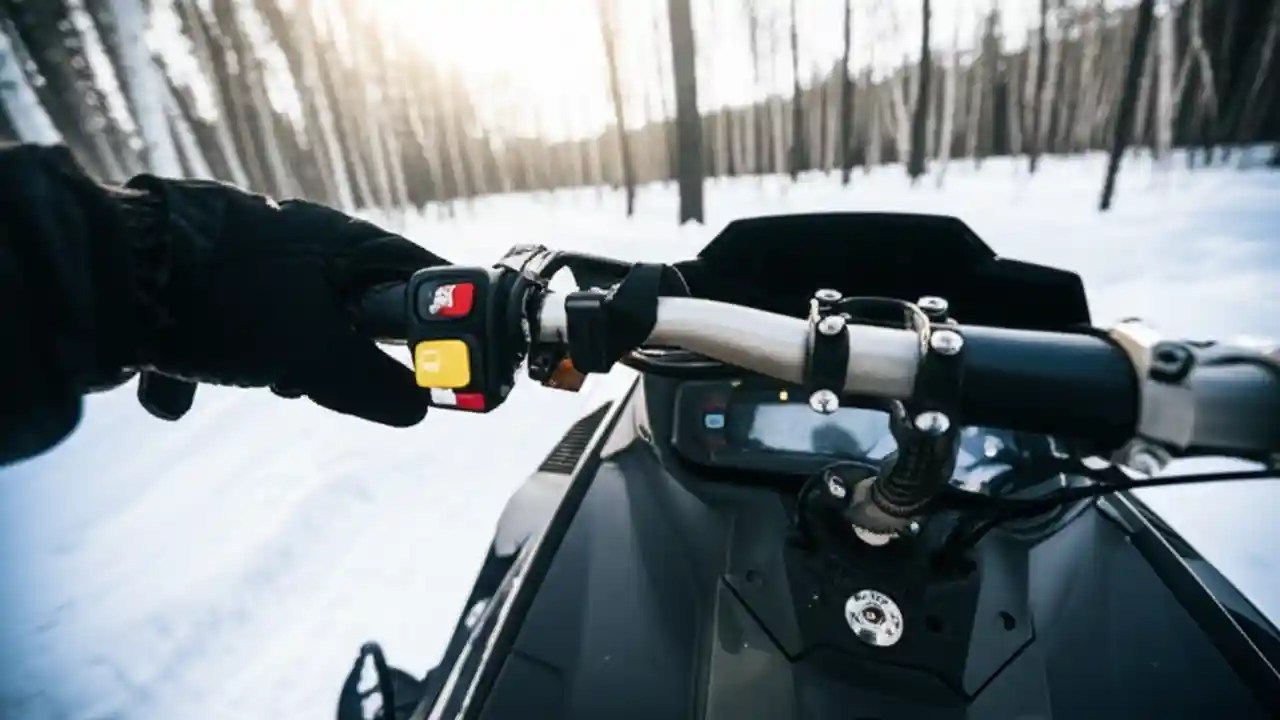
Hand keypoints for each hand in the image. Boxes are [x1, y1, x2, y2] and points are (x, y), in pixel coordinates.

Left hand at [127, 175, 445, 425]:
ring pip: (280, 321)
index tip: (455, 356)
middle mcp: (293, 238)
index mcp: (339, 241)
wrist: (105, 275)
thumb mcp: (318, 357)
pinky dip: (200, 365)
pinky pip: (212, 329)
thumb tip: (421, 408)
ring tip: (259, 382)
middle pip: (347, 304)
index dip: (441, 317)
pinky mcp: (185, 279)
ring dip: (272, 364)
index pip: (417, 273)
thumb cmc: (227, 303)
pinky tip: (171, 394)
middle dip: (342, 356)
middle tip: (330, 385)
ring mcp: (237, 256)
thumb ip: (379, 387)